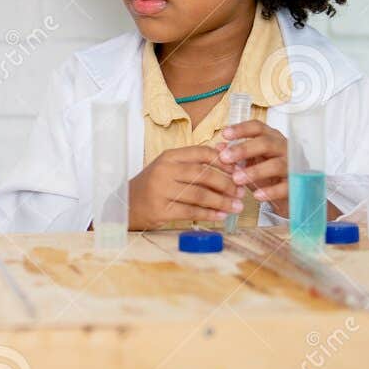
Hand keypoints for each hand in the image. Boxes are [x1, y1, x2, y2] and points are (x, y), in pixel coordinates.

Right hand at [128, 145, 243, 228]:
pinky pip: (191, 212)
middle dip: (226, 184)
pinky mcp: (161, 210)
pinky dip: (208, 214)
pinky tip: (220, 216)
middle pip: (203, 175)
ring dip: (221, 202)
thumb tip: (227, 161)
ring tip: (236, 207)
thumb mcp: (170, 168)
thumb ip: (194, 164)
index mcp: (169, 156)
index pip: (201, 153)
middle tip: (240, 192)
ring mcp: (161, 190)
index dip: (223, 162)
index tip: (238, 170)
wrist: (127, 204)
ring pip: (199, 195)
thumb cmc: (155, 185)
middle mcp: (164, 170)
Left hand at [215, 120, 289, 217]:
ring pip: (276, 165)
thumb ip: (236, 154)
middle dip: (244, 149)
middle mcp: (284, 148)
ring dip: (254, 171)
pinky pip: (285, 187)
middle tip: (224, 158)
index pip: (258, 127)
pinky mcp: (297, 185)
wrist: (291, 193)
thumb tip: (218, 147)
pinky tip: (256, 196)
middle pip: (266, 143)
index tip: (225, 134)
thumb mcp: (251, 162)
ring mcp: (293, 166)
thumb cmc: (268, 173)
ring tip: (236, 179)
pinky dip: (270, 191)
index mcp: (272, 138)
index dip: (241, 129)